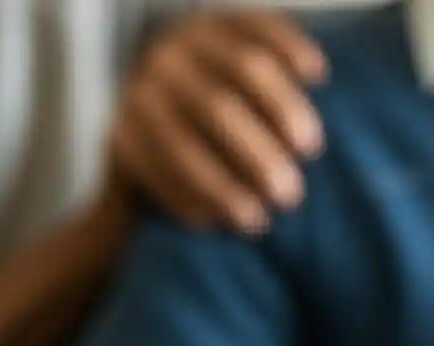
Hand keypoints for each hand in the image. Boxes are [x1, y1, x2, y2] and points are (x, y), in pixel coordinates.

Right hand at [112, 11, 326, 234]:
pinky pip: (155, 174)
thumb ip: (280, 85)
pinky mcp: (118, 137)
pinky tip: (219, 223)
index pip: (252, 48)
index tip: (315, 123)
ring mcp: (137, 95)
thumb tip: (315, 79)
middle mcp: (169, 55)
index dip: (286, 81)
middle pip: (220, 103)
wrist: (152, 153)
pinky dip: (191, 201)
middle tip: (291, 193)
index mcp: (209, 32)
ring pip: (182, 146)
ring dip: (224, 188)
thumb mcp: (253, 89)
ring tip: (259, 219)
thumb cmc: (229, 124)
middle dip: (261, 153)